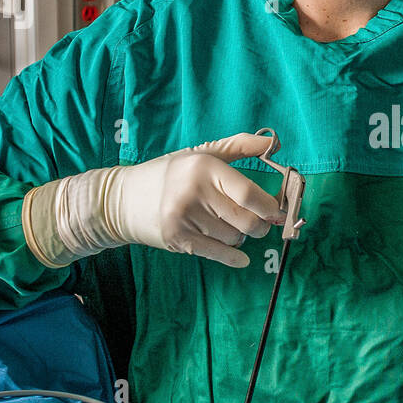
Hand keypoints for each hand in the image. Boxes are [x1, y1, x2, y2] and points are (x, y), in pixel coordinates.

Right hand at [23, 132, 283, 268]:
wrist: (124, 198)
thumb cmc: (170, 174)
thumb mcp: (201, 153)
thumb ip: (238, 146)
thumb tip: (275, 144)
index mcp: (204, 167)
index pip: (249, 193)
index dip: (270, 206)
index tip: (278, 210)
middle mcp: (194, 191)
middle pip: (246, 221)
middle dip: (261, 226)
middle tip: (260, 223)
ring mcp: (184, 217)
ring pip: (234, 239)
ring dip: (240, 237)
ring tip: (229, 227)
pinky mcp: (176, 239)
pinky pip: (217, 254)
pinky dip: (234, 258)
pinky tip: (241, 258)